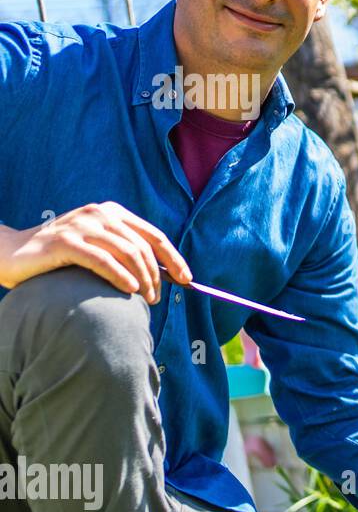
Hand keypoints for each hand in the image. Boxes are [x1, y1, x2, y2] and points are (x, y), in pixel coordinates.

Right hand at [0, 202, 191, 302]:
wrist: (13, 254)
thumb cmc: (62, 256)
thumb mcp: (99, 248)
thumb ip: (126, 254)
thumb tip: (165, 275)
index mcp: (112, 212)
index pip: (154, 236)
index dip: (173, 259)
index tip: (187, 280)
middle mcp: (100, 213)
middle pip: (143, 246)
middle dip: (158, 275)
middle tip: (158, 299)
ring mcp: (82, 225)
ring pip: (127, 253)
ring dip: (143, 279)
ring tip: (147, 299)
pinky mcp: (65, 241)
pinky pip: (102, 260)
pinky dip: (121, 275)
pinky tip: (130, 289)